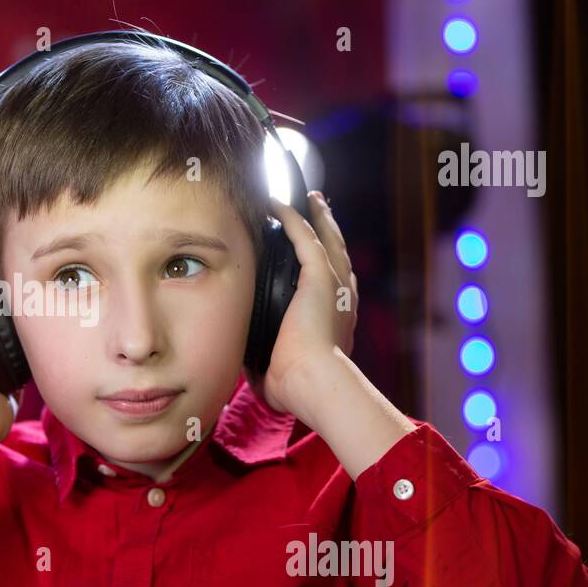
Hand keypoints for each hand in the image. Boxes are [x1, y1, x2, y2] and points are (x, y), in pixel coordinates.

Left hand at [250, 191, 357, 421]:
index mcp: (336, 320)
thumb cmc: (297, 388)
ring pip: (327, 239)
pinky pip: (306, 236)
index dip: (328, 265)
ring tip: (309, 199)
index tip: (318, 253)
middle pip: (338, 254)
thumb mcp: (279, 369)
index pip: (336, 285)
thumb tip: (245, 358)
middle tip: (321, 211)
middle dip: (329, 231)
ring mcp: (335, 285)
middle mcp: (342, 299)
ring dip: (316, 217)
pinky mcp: (321, 277)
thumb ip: (266, 358)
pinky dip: (292, 218)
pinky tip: (278, 204)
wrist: (314, 383)